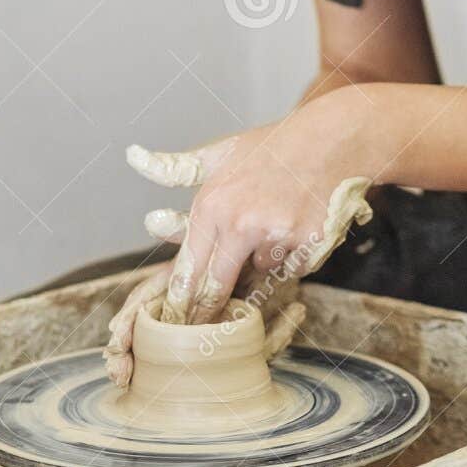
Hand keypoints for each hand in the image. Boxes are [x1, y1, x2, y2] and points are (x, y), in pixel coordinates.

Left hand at [102, 90, 375, 385]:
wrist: (333, 138)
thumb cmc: (274, 146)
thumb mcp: (220, 153)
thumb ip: (174, 167)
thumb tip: (133, 156)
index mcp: (213, 205)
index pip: (189, 272)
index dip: (180, 305)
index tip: (175, 324)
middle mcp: (242, 225)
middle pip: (217, 289)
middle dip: (208, 313)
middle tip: (205, 328)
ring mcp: (278, 238)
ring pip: (260, 274)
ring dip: (261, 264)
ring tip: (274, 225)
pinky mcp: (310, 247)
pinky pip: (291, 269)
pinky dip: (292, 257)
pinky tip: (297, 225)